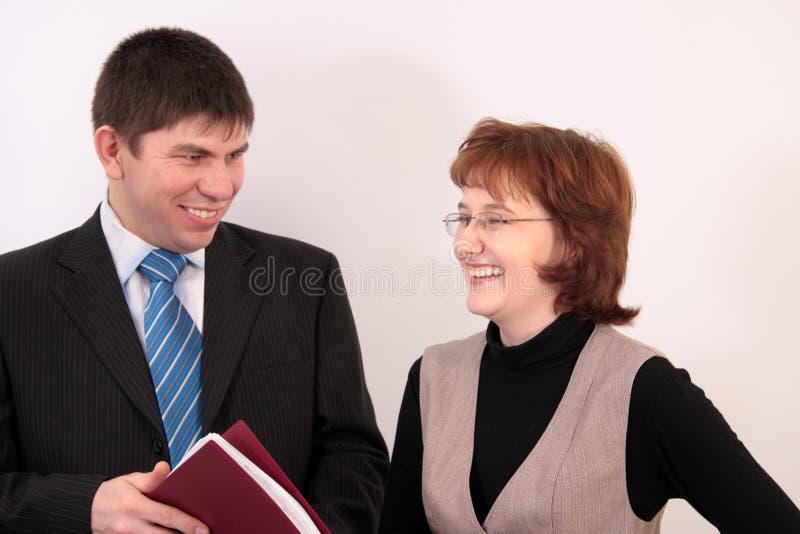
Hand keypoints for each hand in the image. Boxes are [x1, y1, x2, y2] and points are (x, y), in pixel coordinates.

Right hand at [91, 461, 208, 533]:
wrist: (85, 509)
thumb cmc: (112, 493)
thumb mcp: (130, 480)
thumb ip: (151, 478)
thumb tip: (166, 468)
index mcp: (134, 506)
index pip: (167, 516)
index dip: (187, 523)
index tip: (203, 528)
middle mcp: (129, 526)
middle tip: (202, 533)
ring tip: (188, 533)